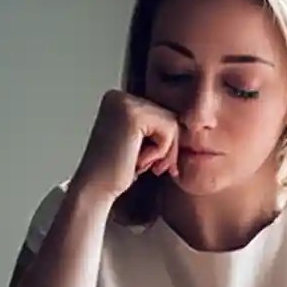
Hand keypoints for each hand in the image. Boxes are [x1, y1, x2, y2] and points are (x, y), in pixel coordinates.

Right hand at [70, 89, 179, 203]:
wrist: (95, 189)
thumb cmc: (117, 171)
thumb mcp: (140, 142)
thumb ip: (155, 127)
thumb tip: (190, 122)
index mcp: (118, 100)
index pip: (160, 113)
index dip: (165, 141)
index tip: (156, 164)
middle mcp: (119, 96)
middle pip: (168, 115)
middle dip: (168, 146)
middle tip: (155, 169)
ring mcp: (125, 103)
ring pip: (171, 123)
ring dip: (165, 151)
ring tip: (145, 166)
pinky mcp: (133, 115)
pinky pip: (169, 129)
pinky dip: (162, 151)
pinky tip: (140, 162)